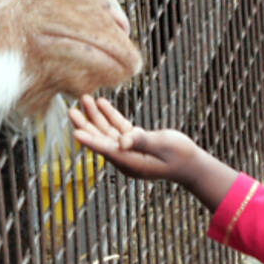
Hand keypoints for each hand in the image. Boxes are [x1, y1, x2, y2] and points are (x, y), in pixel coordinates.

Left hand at [67, 95, 238, 209]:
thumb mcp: (163, 146)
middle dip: (86, 124)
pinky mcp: (136, 142)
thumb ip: (143, 141)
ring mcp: (130, 150)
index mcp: (130, 162)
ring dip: (96, 116)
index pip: (106, 150)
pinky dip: (110, 116)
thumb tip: (123, 141)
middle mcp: (126, 157)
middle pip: (100, 140)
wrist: (192, 165)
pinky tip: (102, 102)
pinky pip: (118, 128)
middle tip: (71, 110)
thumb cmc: (181, 157)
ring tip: (84, 99)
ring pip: (107, 132)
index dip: (90, 141)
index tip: (75, 132)